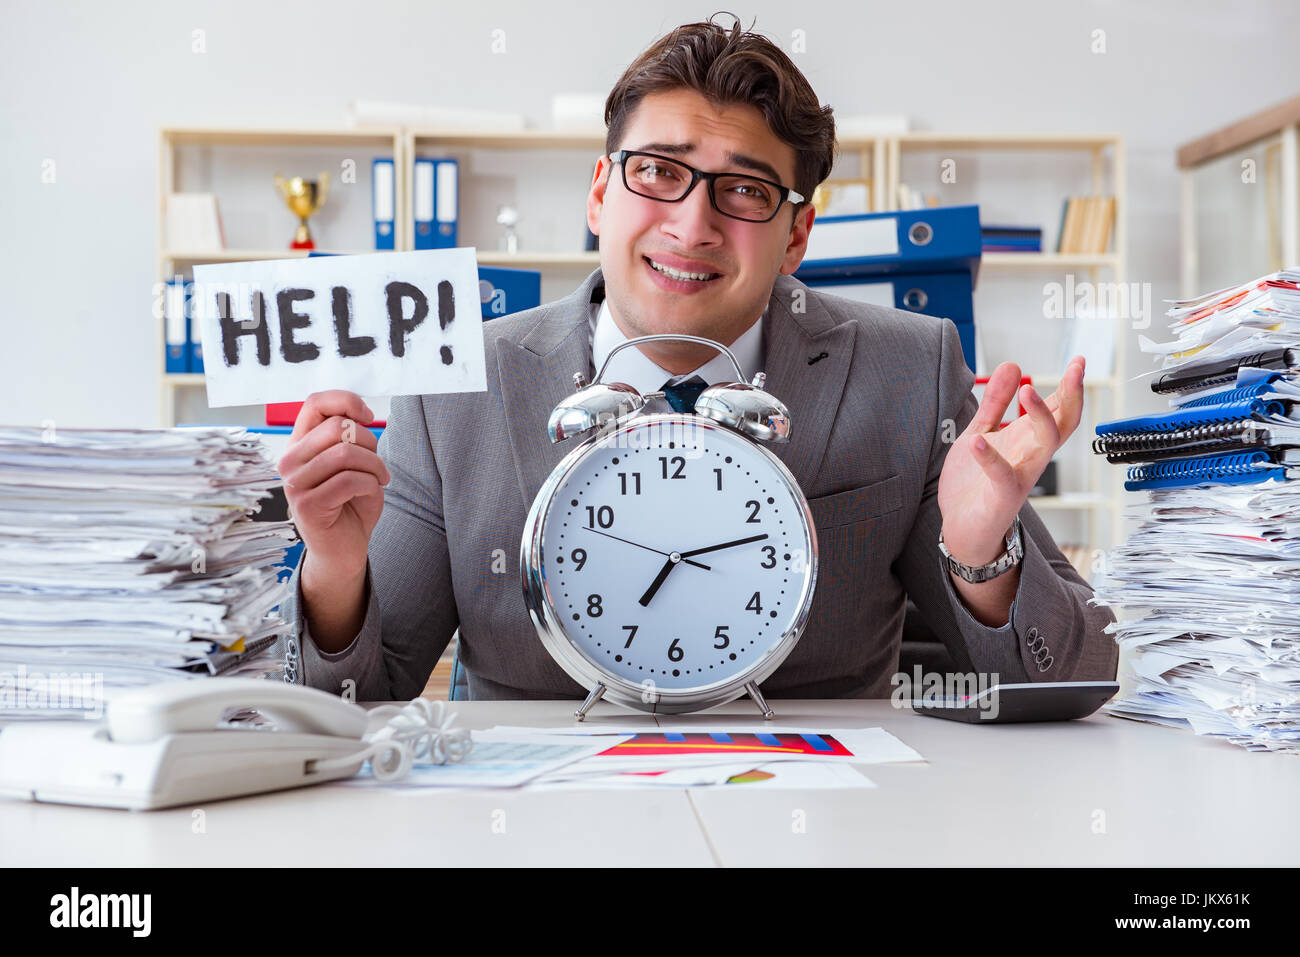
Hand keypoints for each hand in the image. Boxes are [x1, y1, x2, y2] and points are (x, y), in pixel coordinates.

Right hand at [278, 390, 389, 581]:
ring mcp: (295, 484)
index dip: (346, 401)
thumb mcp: (352, 463)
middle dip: (369, 441)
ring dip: (374, 466)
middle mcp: (290, 461)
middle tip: (377, 463)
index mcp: (300, 444)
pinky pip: (349, 480)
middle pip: (337, 427)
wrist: (343, 549)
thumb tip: (358, 414)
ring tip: (379, 479)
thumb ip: (349, 437)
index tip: (367, 416)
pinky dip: (371, 484)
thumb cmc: (349, 504)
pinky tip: (371, 492)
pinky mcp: (307, 506)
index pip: (315, 403)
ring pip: (345, 453)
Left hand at [937, 357, 1084, 564]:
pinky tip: (977, 442)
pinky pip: (1003, 475)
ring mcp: (1020, 476)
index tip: (1079, 360)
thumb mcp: (982, 432)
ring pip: (1046, 444)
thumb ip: (996, 402)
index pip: (1058, 409)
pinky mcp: (1002, 496)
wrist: (963, 529)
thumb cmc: (975, 483)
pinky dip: (990, 458)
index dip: (1070, 385)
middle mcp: (1031, 456)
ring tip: (1027, 389)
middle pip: (1064, 423)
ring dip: (1040, 415)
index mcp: (1026, 440)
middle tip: (1076, 368)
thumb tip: (1012, 365)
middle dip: (1072, 395)